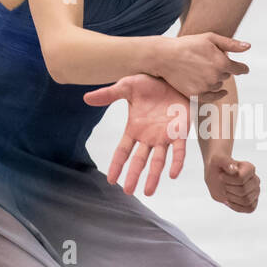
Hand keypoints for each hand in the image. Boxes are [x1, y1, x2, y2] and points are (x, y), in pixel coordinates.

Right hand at [82, 73, 189, 195]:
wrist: (172, 75)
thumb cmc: (150, 83)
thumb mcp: (127, 87)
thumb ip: (109, 95)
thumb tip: (86, 98)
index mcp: (135, 129)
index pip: (123, 151)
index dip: (117, 165)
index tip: (111, 180)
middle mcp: (149, 137)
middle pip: (139, 161)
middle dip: (133, 176)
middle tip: (127, 191)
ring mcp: (164, 136)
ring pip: (158, 161)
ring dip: (153, 176)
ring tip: (148, 192)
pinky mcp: (180, 132)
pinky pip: (179, 151)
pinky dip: (176, 162)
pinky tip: (172, 174)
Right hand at [156, 33, 250, 96]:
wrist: (165, 56)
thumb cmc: (188, 44)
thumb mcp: (210, 38)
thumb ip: (231, 44)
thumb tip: (248, 47)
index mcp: (222, 63)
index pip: (240, 69)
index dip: (242, 68)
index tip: (244, 69)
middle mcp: (216, 77)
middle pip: (227, 76)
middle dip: (222, 69)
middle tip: (209, 61)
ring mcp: (206, 87)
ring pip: (218, 85)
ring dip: (215, 79)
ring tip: (202, 69)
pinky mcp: (196, 95)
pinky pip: (212, 97)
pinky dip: (216, 94)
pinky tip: (218, 90)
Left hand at [203, 147, 259, 213]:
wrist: (216, 176)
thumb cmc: (217, 166)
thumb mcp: (216, 159)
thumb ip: (225, 161)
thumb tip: (234, 169)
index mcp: (249, 168)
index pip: (241, 178)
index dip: (228, 180)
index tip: (221, 176)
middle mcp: (255, 179)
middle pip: (243, 191)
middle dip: (229, 189)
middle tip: (224, 184)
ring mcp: (255, 191)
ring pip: (246, 200)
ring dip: (232, 198)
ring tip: (227, 191)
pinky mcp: (253, 201)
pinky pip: (249, 208)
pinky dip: (237, 207)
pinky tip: (229, 200)